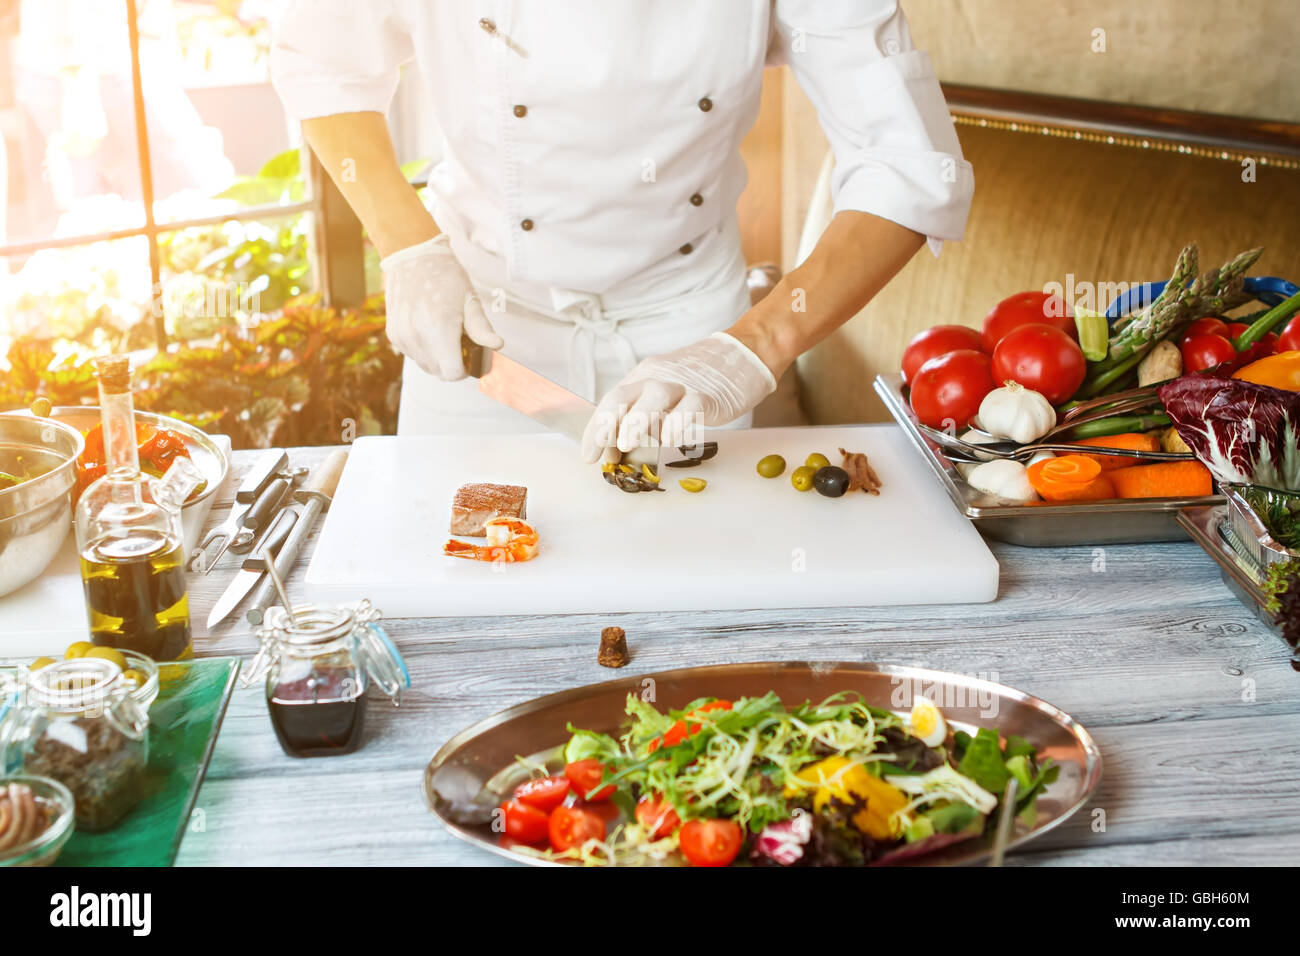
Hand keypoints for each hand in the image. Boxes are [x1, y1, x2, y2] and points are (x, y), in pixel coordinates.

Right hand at [380, 234, 501, 379]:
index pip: (452, 373)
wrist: (412, 256)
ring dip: (437, 358)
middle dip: (452, 364)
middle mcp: (417, 336)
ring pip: (425, 366)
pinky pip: (413, 355)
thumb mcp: (469, 301)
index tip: (469, 356)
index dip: (464, 369)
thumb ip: (481, 328)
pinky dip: (423, 349)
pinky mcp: (393, 334)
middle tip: (459, 342)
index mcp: (439, 329)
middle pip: (438, 373)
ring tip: (443, 332)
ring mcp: (402, 337)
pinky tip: (429, 329)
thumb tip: (498, 346)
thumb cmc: (445, 276)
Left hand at [581, 332, 776, 462]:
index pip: (611, 402)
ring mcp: (683, 384)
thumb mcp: (666, 397)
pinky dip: (677, 423)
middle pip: (623, 396)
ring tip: (626, 444)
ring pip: (652, 396)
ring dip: (636, 420)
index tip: (588, 456)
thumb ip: (644, 418)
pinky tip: (670, 440)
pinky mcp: (709, 394)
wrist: (744, 354)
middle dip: (605, 425)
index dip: (595, 429)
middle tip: (598, 453)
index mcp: (643, 377)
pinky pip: (690, 406)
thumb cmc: (702, 381)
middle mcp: (657, 377)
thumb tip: (616, 449)